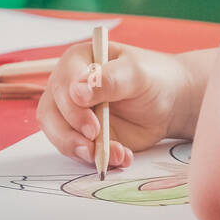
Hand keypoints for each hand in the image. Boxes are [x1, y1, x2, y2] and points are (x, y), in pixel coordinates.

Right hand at [36, 39, 192, 166]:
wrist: (169, 101)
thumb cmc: (152, 78)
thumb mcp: (136, 74)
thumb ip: (110, 80)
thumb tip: (77, 92)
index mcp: (78, 61)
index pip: (62, 84)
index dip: (72, 107)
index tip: (93, 125)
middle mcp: (68, 87)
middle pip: (50, 113)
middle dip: (69, 135)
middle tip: (92, 147)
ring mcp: (73, 113)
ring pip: (59, 136)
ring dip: (82, 151)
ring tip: (113, 155)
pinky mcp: (83, 136)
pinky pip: (79, 152)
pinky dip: (98, 159)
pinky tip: (121, 157)